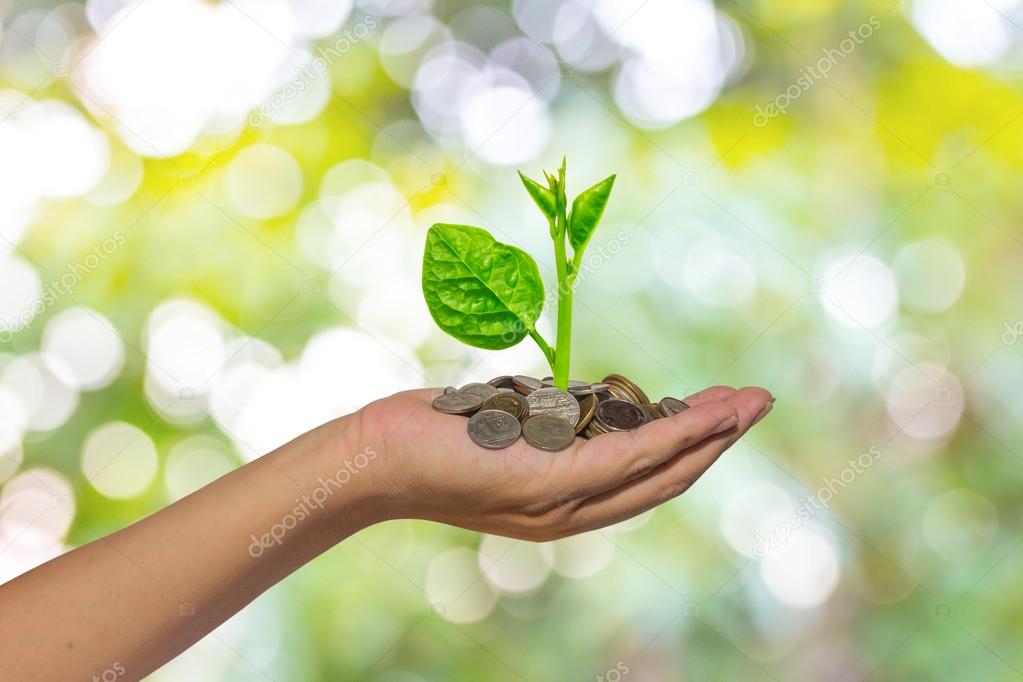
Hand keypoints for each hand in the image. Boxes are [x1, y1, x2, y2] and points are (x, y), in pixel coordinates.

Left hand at [353, 385, 772, 540]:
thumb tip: (574, 396)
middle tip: (759, 403)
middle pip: (663, 479)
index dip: (692, 447)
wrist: (374, 460)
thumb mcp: (504, 432)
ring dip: (709, 436)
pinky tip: (706, 416)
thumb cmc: (434, 438)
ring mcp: (560, 503)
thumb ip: (547, 426)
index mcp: (563, 503)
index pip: (643, 478)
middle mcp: (569, 513)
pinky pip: (624, 460)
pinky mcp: (545, 483)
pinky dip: (672, 437)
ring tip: (751, 404)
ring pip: (655, 471)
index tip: (722, 411)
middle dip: (717, 441)